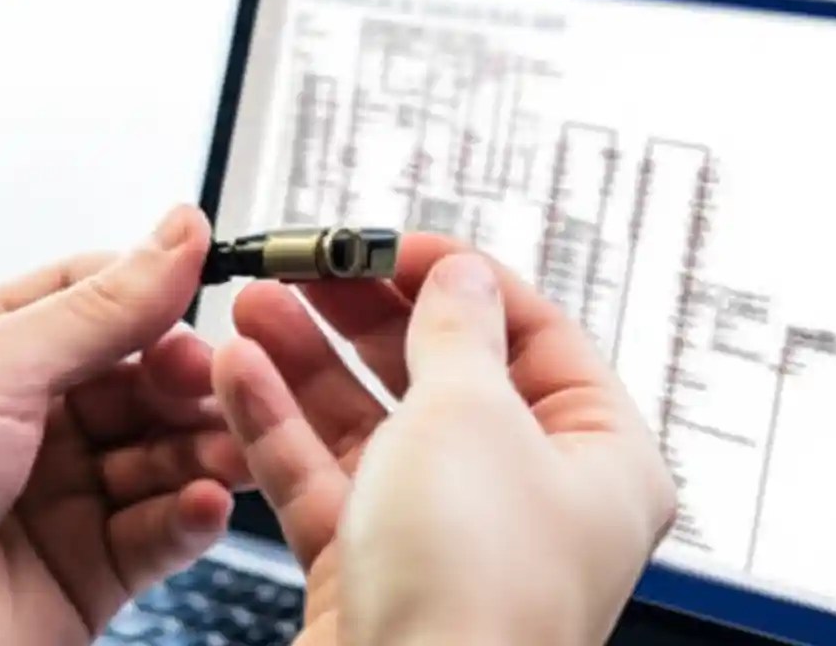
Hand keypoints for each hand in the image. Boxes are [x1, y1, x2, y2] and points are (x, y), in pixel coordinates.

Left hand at [0, 205, 248, 644]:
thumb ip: (96, 309)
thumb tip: (177, 233)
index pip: (102, 299)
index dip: (162, 293)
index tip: (222, 290)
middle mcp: (30, 420)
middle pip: (146, 379)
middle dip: (190, 380)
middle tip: (227, 381)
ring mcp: (60, 496)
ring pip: (165, 456)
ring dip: (206, 447)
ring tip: (229, 446)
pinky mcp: (86, 571)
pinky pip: (161, 533)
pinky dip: (191, 517)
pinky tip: (201, 503)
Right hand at [212, 235, 676, 644]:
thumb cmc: (474, 591)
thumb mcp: (471, 416)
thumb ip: (456, 332)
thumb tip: (459, 275)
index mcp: (594, 457)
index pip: (532, 333)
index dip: (458, 277)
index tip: (392, 244)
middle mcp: (523, 495)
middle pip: (439, 372)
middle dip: (363, 314)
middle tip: (308, 266)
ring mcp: (443, 533)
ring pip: (369, 423)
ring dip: (308, 360)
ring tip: (255, 304)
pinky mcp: (372, 566)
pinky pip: (324, 478)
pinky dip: (281, 426)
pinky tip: (241, 373)